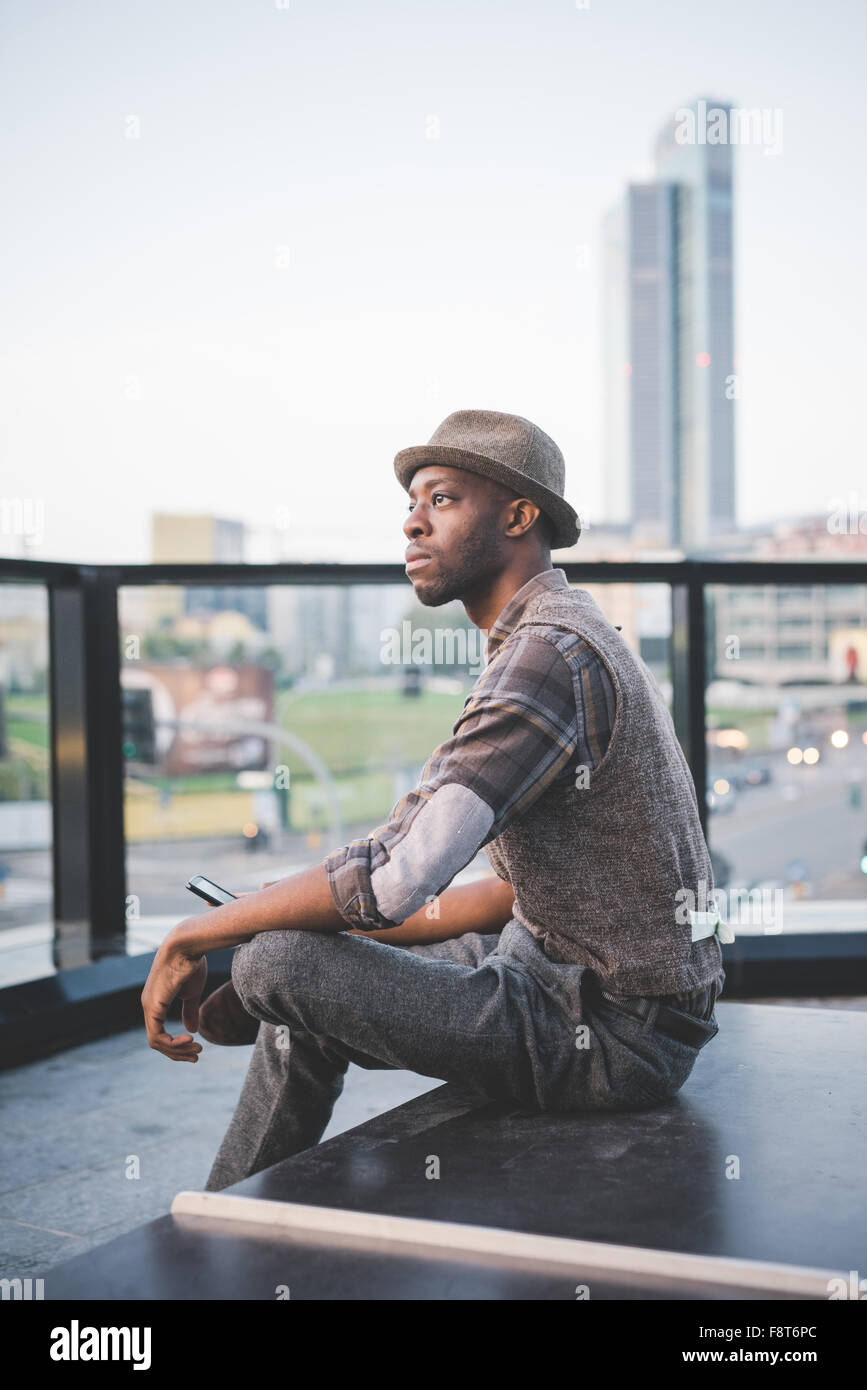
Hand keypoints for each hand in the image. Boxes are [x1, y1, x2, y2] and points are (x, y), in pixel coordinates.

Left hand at [141, 928, 207, 1061]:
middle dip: (178, 1052)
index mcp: (156, 1003)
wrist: (187, 946)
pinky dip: (172, 1043)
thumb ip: (189, 1011)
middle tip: (197, 1055)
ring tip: (197, 1049)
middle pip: (158, 1042)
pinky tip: (189, 1039)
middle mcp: (148, 1006)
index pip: (160, 1033)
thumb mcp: (192, 993)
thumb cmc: (191, 964)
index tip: (196, 1047)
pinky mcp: (153, 1006)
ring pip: (156, 1042)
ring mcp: (149, 1007)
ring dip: (177, 1050)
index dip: (177, 1045)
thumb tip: (192, 1031)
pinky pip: (157, 1036)